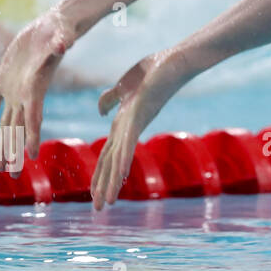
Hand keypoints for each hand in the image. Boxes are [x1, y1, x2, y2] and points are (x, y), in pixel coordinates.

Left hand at [0, 8, 76, 171]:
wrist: (55, 26)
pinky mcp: (5, 79)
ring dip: (3, 144)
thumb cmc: (61, 30)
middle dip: (14, 152)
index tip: (31, 156)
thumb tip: (64, 43)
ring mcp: (15, 89)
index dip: (32, 136)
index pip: (34, 117)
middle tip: (11, 177)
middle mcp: (26, 94)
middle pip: (19, 128)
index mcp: (37, 87)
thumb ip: (63, 41)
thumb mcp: (63, 34)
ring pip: (6, 122)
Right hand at [90, 49, 193, 209]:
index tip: (94, 193)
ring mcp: (136, 123)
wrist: (176, 60)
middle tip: (98, 210)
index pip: (108, 153)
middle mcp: (130, 127)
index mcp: (124, 122)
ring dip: (112, 182)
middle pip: (112, 162)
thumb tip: (100, 112)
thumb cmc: (154, 70)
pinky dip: (122, 161)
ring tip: (107, 204)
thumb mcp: (124, 86)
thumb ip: (110, 99)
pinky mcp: (140, 115)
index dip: (100, 173)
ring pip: (120, 158)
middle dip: (104, 185)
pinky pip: (128, 142)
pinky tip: (119, 178)